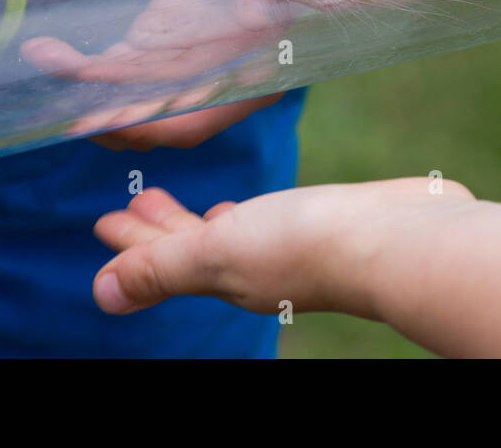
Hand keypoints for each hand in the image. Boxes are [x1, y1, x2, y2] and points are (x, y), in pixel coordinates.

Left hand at [22, 0, 304, 149]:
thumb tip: (255, 17)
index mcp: (257, 60)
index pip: (205, 108)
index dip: (162, 120)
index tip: (118, 120)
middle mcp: (219, 71)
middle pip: (159, 111)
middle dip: (113, 116)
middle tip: (69, 116)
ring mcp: (188, 57)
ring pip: (133, 89)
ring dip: (89, 86)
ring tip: (45, 59)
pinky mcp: (165, 38)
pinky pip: (125, 62)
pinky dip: (90, 65)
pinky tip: (52, 53)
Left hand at [92, 178, 474, 315]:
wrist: (400, 239)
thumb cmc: (308, 244)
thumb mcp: (218, 250)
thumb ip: (162, 266)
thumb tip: (100, 295)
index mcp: (226, 273)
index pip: (164, 259)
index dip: (132, 243)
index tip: (103, 221)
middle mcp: (256, 264)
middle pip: (192, 246)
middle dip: (158, 229)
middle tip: (131, 205)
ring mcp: (291, 244)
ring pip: (229, 232)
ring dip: (196, 220)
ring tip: (179, 204)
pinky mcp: (325, 222)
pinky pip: (269, 219)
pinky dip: (245, 215)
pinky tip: (249, 206)